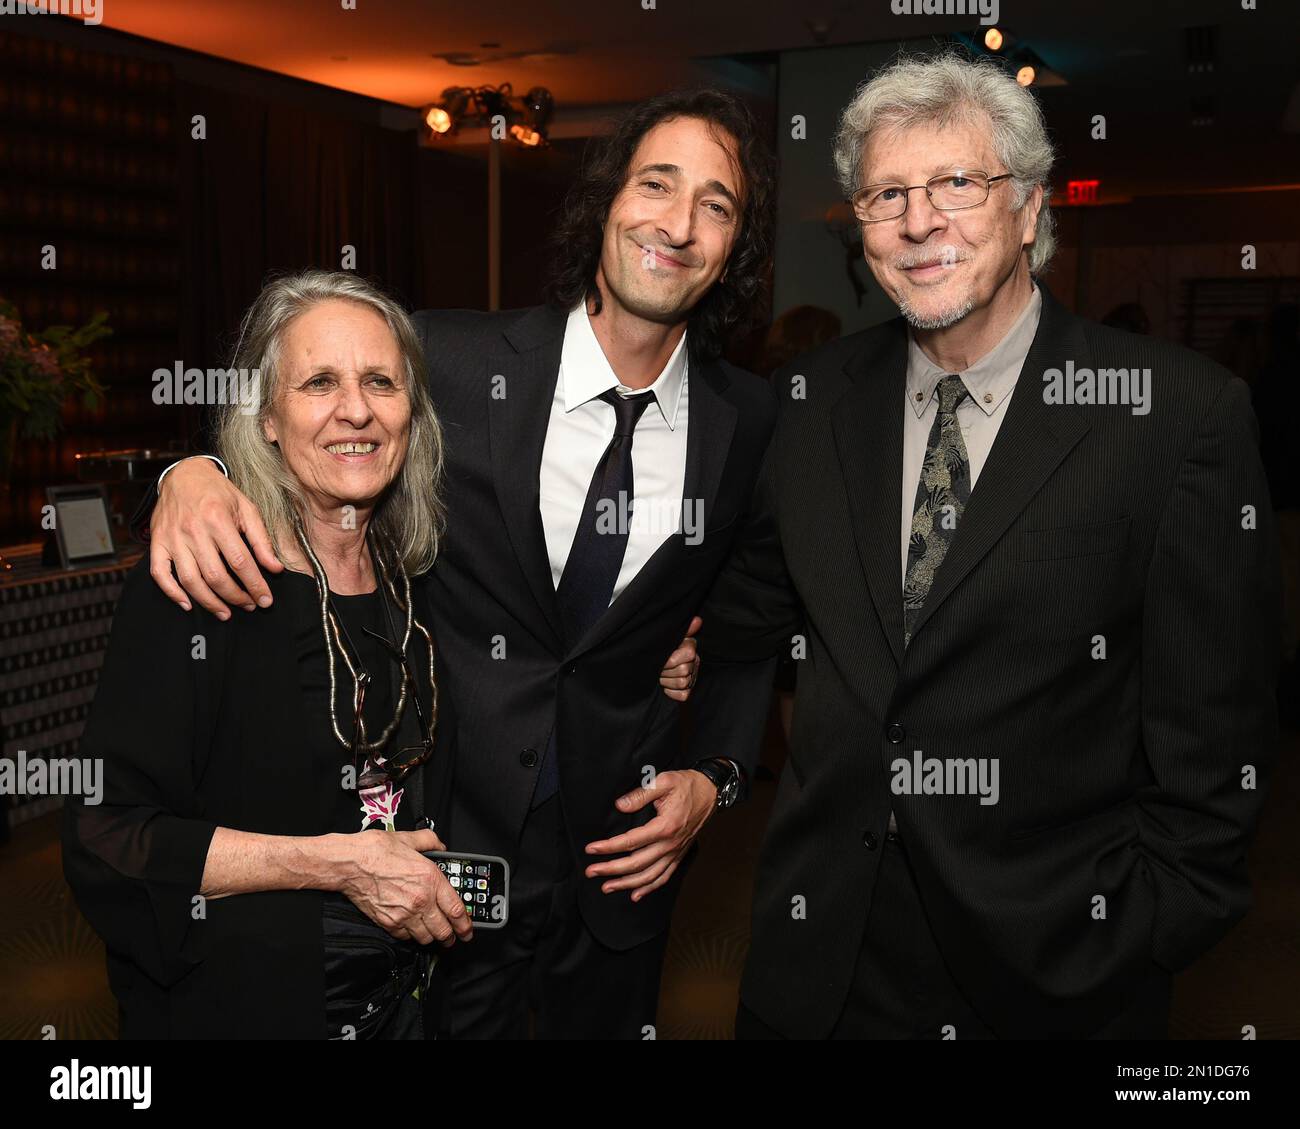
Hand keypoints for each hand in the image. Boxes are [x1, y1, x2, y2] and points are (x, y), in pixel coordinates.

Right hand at [149, 457, 282, 618]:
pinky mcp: (157, 543)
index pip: (240, 562)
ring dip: (209, 602)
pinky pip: (160, 574)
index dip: (255, 585)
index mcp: (218, 519)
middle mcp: (193, 530)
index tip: (265, 599)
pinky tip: (188, 604)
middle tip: (249, 606)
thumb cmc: (218, 492)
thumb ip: (261, 540)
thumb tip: (275, 568)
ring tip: (226, 612)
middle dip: (236, 597)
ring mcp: (172, 538)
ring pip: (190, 580)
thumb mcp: (247, 508)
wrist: (183, 475)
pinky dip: (172, 593)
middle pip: (216, 575)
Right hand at [336, 828, 472, 946]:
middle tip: (454, 936)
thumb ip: (430, 842)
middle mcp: (421, 901)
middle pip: (444, 930)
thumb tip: (440, 846)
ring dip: (432, 937)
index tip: (468, 929)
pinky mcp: (388, 923)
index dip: (466, 925)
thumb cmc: (376, 851)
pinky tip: (413, 929)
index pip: (457, 910)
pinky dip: (412, 936)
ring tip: (434, 933)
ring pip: (426, 938)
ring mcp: (404, 915)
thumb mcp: (409, 839)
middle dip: (452, 936)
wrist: (350, 863)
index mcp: (431, 880)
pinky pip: (406, 938)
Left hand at [583, 769, 716, 901]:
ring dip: (626, 884)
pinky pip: (664, 877)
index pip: (630, 842)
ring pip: (649, 876)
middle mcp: (670, 844)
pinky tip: (635, 894)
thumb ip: (640, 794)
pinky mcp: (679, 855)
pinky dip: (649, 888)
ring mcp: (675, 852)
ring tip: (606, 887)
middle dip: (611, 870)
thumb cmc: (687, 785)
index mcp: (665, 827)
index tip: (591, 849)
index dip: (608, 847)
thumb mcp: (663, 781)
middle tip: (591, 872)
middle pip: (636, 864)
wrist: (711, 792)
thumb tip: (620, 805)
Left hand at [659, 615, 701, 701]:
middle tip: (659, 669)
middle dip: (667, 671)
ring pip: (682, 682)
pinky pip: (682, 695)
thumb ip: (683, 630)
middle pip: (684, 670)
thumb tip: (697, 619)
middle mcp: (694, 664)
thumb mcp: (669, 639)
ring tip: (661, 677)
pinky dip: (671, 692)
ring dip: (667, 681)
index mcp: (690, 649)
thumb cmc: (662, 651)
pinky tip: (665, 687)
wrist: (652, 669)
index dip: (671, 659)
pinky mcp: (687, 693)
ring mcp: (692, 679)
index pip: (688, 654)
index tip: (661, 659)